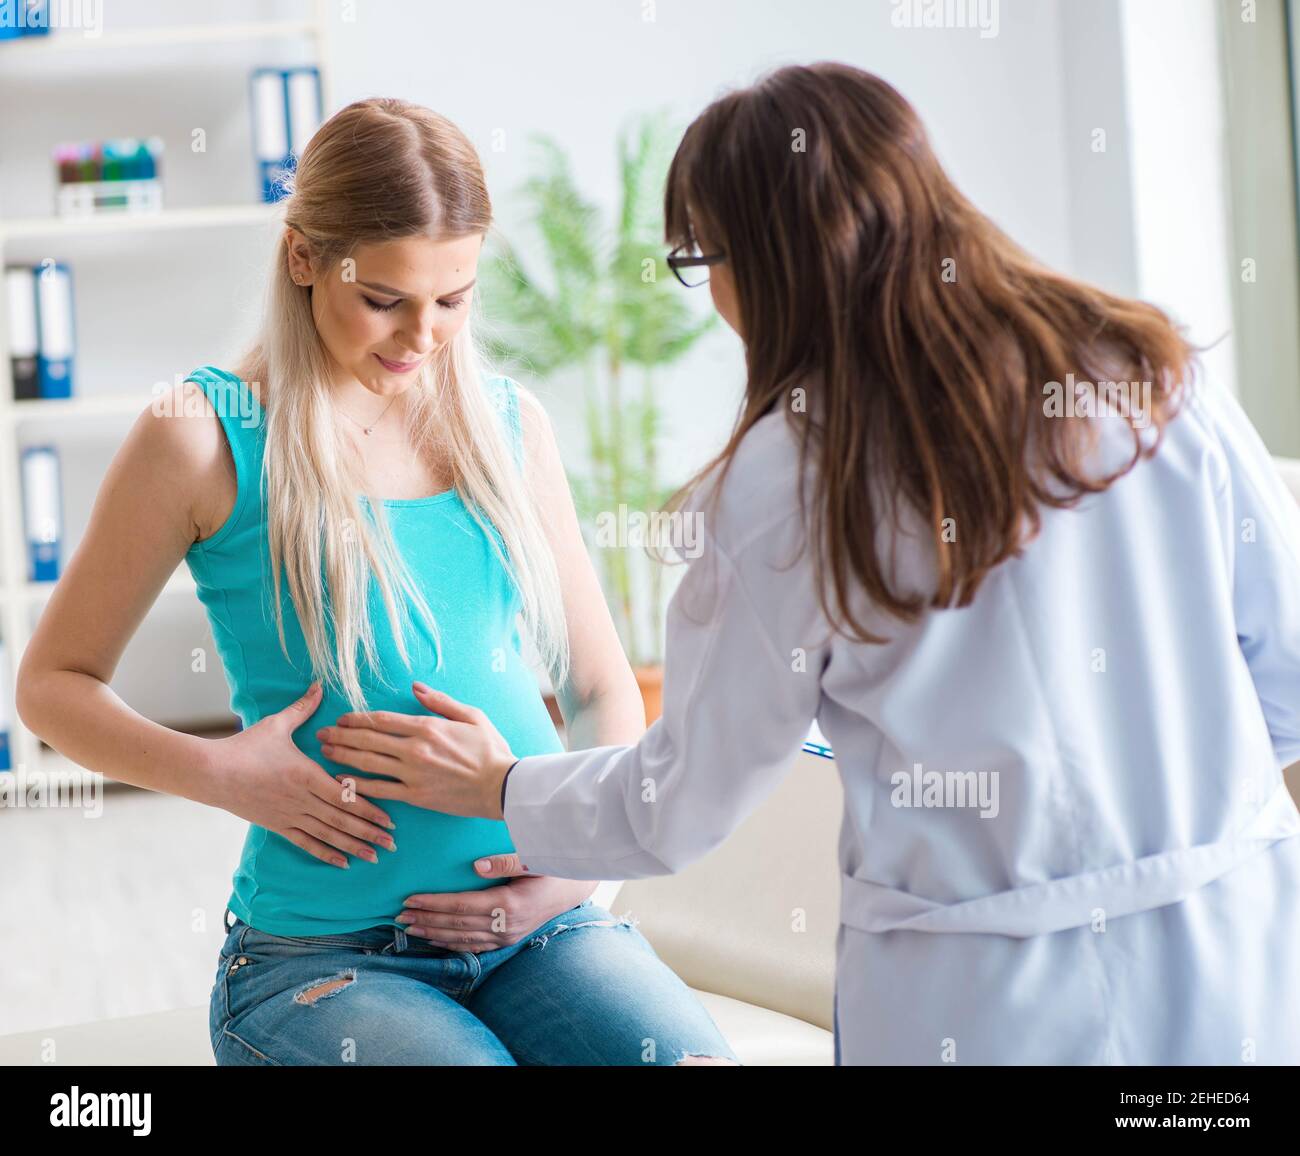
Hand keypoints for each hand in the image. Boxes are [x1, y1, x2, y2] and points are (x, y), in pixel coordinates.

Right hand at [204, 682, 398, 867]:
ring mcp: (290, 815)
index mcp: (307, 774)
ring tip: (374, 857)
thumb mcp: (277, 725)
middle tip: (392, 844)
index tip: (390, 819)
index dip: (369, 808)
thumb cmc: (246, 747)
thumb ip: (303, 708)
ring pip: (327, 835)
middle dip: (369, 832)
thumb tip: (319, 685)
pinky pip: (306, 843)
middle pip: (342, 820)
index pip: (344, 795)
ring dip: (353, 846)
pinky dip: (325, 853)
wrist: (212, 773)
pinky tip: (343, 863)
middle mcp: (302, 799)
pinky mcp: (278, 826)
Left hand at [315, 682, 515, 819]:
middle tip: (321, 733)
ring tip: (325, 751)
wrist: (501, 786)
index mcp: (427, 727)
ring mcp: (413, 774)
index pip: (381, 720)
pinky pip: (380, 789)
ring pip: (368, 763)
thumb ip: (440, 701)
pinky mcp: (415, 796)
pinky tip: (342, 780)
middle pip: (368, 739)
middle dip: (341, 735)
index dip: (357, 718)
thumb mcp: (471, 716)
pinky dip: (358, 784)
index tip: (341, 718)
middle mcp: (415, 749)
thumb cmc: (490, 750)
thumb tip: (415, 687)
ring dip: (343, 756)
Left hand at [396, 854, 596, 952]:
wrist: (574, 890)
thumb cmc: (553, 869)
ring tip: (409, 928)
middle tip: (399, 914)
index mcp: (508, 904)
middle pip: (457, 925)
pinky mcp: (507, 942)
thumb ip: (505, 861)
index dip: (434, 903)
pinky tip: (435, 940)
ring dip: (433, 934)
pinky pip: (474, 946)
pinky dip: (451, 944)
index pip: (461, 906)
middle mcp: (505, 926)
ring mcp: (506, 938)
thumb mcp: (534, 860)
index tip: (411, 899)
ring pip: (462, 939)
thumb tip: (475, 866)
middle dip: (426, 919)